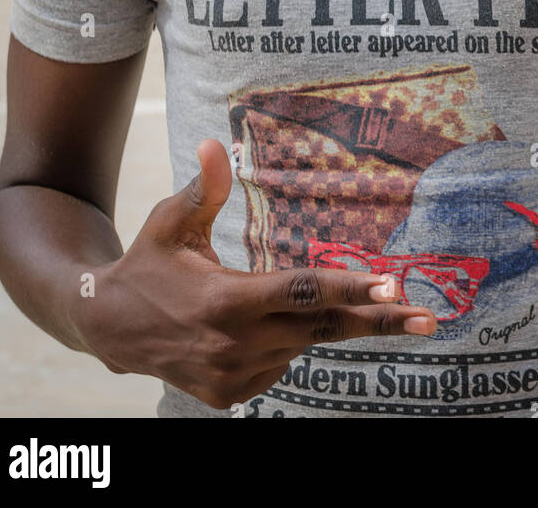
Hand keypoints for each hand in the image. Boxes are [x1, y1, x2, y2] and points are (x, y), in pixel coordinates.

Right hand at [78, 138, 436, 409]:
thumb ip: (202, 188)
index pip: (302, 292)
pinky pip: (279, 365)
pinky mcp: (229, 396)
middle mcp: (235, 344)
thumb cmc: (148, 264)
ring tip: (290, 302)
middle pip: (322, 330)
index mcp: (226, 300)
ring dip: (316, 325)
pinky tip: (259, 327)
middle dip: (378, 323)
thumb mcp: (169, 222)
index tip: (389, 284)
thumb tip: (213, 142)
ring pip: (301, 348)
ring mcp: (233, 376)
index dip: (347, 287)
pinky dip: (283, 345)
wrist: (108, 329)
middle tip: (429, 319)